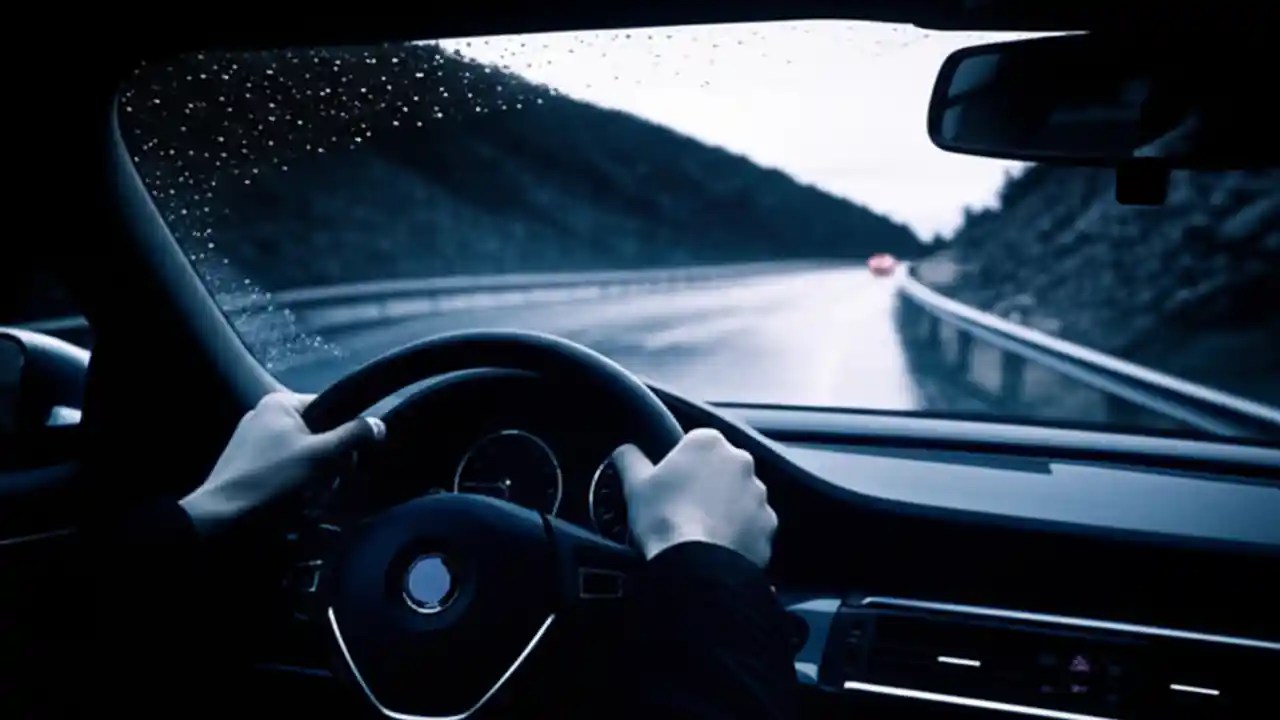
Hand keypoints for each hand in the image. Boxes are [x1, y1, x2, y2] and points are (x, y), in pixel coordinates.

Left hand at [180, 391, 383, 535]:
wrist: (220, 519)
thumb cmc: (272, 480)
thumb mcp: (320, 457)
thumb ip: (352, 437)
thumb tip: (380, 424)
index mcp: (280, 403)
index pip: (331, 409)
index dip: (346, 436)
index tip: (348, 463)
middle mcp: (264, 415)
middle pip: (318, 434)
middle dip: (329, 463)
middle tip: (329, 488)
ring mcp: (252, 440)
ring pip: (302, 455)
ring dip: (314, 479)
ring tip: (311, 502)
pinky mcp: (245, 464)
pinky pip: (283, 469)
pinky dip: (294, 485)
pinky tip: (294, 505)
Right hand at [613, 428, 776, 566]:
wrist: (694, 564)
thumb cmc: (663, 518)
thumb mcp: (635, 484)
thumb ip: (630, 459)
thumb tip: (626, 451)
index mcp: (708, 442)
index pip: (695, 445)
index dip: (681, 466)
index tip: (671, 486)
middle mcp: (741, 462)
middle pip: (721, 469)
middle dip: (707, 486)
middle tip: (684, 510)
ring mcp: (758, 494)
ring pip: (740, 498)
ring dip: (725, 509)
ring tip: (701, 532)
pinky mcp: (768, 525)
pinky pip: (753, 526)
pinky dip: (740, 534)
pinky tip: (719, 547)